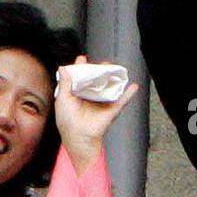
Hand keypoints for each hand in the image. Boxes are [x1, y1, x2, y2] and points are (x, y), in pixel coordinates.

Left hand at [53, 55, 139, 173]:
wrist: (78, 136)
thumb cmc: (67, 120)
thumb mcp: (62, 99)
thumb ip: (64, 83)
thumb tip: (63, 68)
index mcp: (77, 94)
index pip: (80, 78)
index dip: (81, 68)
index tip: (82, 59)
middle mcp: (90, 97)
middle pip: (96, 80)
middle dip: (99, 70)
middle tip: (101, 63)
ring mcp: (101, 102)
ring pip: (109, 87)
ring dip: (113, 77)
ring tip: (113, 67)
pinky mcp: (110, 109)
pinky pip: (122, 100)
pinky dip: (129, 94)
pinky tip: (134, 86)